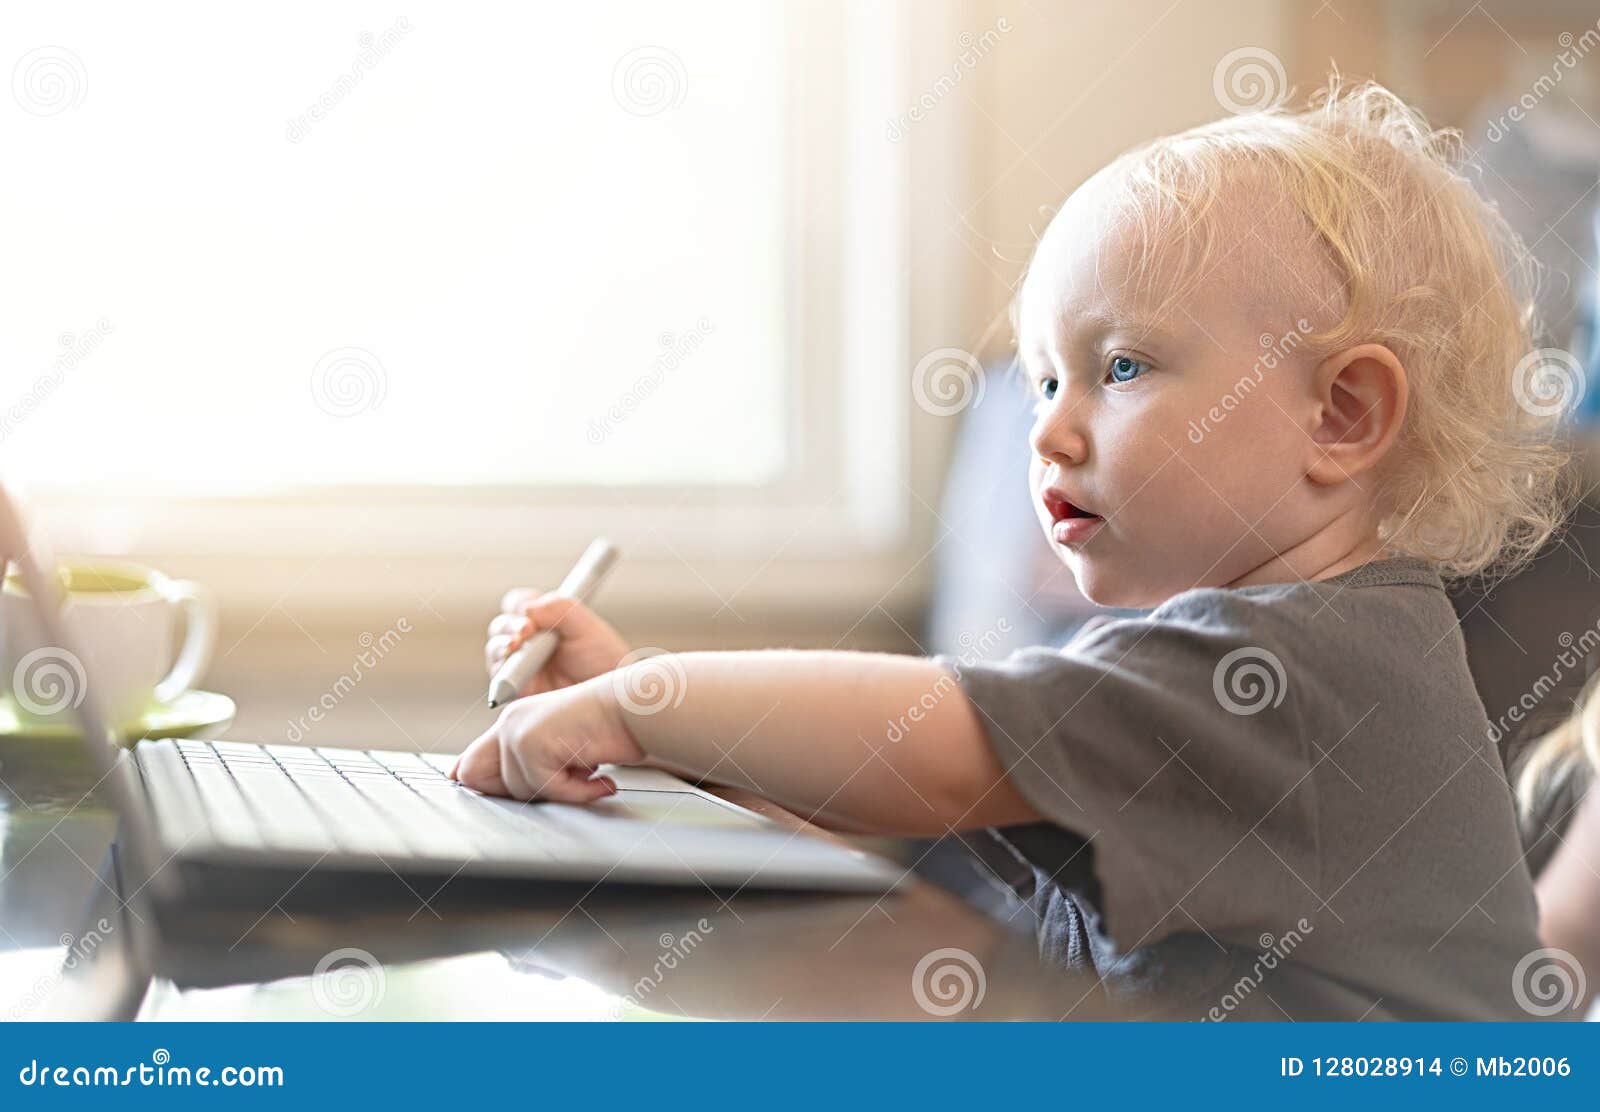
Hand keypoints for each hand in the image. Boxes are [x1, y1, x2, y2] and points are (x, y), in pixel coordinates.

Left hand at [451, 679, 645, 801]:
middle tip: (571, 783)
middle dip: (533, 793)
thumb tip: (499, 799)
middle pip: (492, 785)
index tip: (507, 800)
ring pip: (522, 791)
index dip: (482, 788)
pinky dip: (579, 791)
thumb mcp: (564, 755)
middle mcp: (510, 722)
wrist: (639, 709)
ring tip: (594, 775)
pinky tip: (602, 779)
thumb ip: (533, 770)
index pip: (471, 765)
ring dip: (564, 792)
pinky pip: (547, 788)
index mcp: (514, 722)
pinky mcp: (530, 742)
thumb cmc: (612, 731)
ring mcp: (517, 730)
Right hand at [484, 588, 631, 697]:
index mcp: (543, 621)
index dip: (518, 606)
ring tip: (514, 647)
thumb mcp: (586, 626)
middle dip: (508, 626)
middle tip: (525, 631)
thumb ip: (559, 608)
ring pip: (495, 650)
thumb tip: (526, 608)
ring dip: (500, 646)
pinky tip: (512, 673)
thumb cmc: (603, 660)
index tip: (530, 615)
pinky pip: (499, 681)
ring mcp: (520, 666)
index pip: (518, 605)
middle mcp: (528, 642)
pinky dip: (501, 674)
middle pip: (501, 626)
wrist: (614, 697)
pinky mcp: (517, 691)